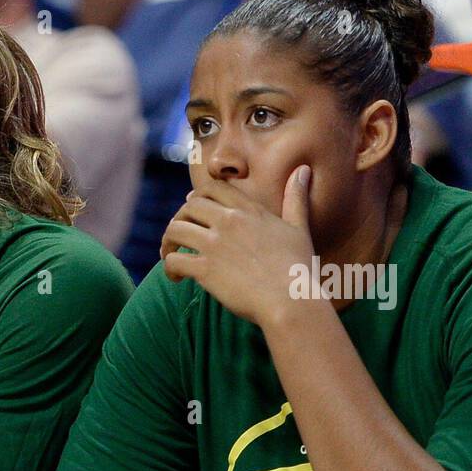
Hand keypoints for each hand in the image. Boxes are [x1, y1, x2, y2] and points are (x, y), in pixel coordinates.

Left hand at [161, 166, 315, 326]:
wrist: (291, 300)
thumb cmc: (299, 268)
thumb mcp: (299, 228)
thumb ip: (295, 199)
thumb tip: (303, 170)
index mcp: (249, 210)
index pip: (212, 188)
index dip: (196, 197)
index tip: (191, 210)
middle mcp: (229, 221)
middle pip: (189, 206)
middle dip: (179, 219)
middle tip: (178, 237)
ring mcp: (215, 244)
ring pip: (175, 230)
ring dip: (168, 242)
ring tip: (170, 255)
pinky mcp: (205, 269)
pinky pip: (173, 261)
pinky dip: (169, 269)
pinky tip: (175, 278)